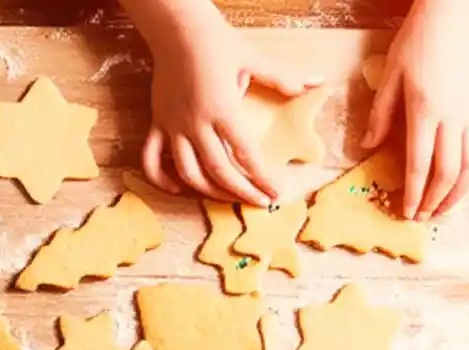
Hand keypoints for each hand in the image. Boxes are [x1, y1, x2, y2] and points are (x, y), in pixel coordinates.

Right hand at [140, 11, 319, 206]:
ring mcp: (173, 125)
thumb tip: (317, 81)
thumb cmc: (217, 43)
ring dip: (208, 192)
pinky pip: (152, 159)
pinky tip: (179, 189)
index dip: (262, 178)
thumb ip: (284, 78)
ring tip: (228, 198)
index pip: (246, 154)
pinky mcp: (157, 122)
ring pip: (188, 172)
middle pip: (218, 171)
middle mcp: (196, 123)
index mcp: (222, 109)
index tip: (276, 193)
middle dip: (241, 192)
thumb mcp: (254, 60)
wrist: (178, 28)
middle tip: (259, 202)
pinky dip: (162, 179)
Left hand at [362, 8, 468, 219]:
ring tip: (445, 209)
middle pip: (447, 172)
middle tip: (423, 217)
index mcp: (424, 113)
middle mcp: (452, 118)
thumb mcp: (389, 78)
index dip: (413, 193)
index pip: (419, 165)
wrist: (448, 17)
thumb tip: (367, 147)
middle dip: (434, 200)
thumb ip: (380, 115)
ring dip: (459, 193)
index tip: (407, 212)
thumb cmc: (415, 44)